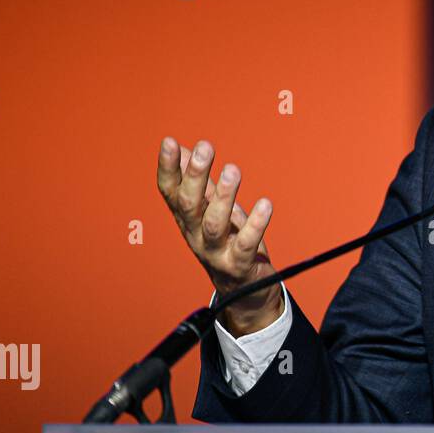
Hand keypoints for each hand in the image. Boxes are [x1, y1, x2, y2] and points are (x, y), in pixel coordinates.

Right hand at [156, 137, 281, 334]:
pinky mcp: (239, 264)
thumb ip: (196, 180)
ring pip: (214, 225)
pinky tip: (265, 204)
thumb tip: (180, 148)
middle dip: (195, 175)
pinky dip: (255, 224)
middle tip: (205, 147)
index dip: (167, 169)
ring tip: (232, 170)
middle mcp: (195, 235)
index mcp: (186, 219)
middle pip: (189, 205)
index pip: (170, 192)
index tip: (169, 142)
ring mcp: (216, 252)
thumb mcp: (209, 208)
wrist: (244, 290)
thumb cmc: (226, 240)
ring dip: (223, 197)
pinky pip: (246, 244)